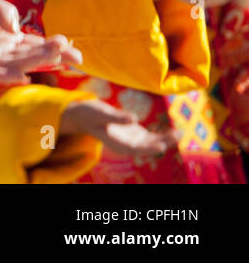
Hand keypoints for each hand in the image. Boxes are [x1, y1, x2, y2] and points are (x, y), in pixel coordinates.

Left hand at [0, 0, 82, 84]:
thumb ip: (4, 12)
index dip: (55, 48)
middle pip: (29, 56)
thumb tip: (17, 29)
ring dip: (34, 64)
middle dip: (51, 56)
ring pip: (13, 66)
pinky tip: (22, 77)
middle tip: (74, 55)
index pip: (35, 45)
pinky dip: (4, 77)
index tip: (75, 49)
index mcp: (8, 39)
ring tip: (55, 58)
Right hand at [60, 98, 174, 159]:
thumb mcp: (100, 112)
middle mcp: (126, 145)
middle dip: (162, 143)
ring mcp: (132, 140)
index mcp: (116, 143)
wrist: (84, 115)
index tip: (161, 146)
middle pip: (146, 148)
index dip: (148, 149)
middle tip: (176, 135)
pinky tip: (174, 131)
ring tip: (179, 132)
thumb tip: (135, 119)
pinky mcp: (136, 134)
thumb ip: (117, 117)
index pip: (134, 149)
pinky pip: (152, 138)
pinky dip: (163, 136)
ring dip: (166, 140)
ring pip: (152, 143)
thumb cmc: (89, 113)